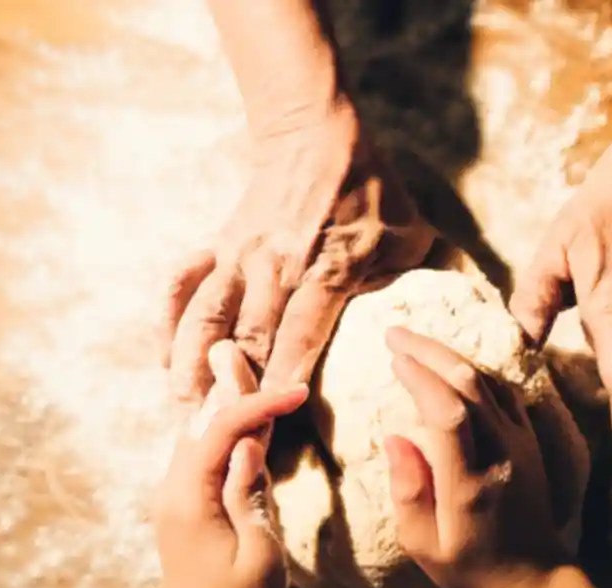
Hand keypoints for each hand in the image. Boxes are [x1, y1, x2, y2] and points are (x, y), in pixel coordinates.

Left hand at [151, 349, 306, 587]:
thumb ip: (250, 493)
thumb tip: (248, 443)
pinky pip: (202, 456)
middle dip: (230, 387)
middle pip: (202, 423)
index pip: (223, 430)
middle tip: (239, 346)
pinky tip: (238, 419)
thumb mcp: (258, 554)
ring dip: (225, 406)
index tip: (297, 392)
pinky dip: (222, 432)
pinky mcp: (184, 507)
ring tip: (236, 365)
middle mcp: (173, 490)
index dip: (259, 403)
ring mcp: (175, 498)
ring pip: (199, 436)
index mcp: (190, 498)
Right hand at [163, 105, 435, 399]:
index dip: (285, 372)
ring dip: (192, 362)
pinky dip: (170, 319)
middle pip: (249, 334)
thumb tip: (447, 329)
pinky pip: (185, 284)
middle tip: (223, 432)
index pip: (302, 331)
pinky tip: (164, 357)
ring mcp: (243, 255)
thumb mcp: (409, 234)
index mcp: (330, 267)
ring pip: (207, 315)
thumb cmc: (371, 189)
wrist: (314, 131)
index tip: (273, 413)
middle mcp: (279, 265)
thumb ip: (420, 283)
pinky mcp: (219, 245)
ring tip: (184, 405)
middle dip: (234, 384)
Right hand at [381, 327, 566, 587]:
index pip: (449, 414)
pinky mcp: (529, 440)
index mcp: (470, 483)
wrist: (531, 579)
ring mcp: (520, 443)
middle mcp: (501, 454)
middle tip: (394, 332)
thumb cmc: (468, 567)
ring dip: (450, 355)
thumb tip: (395, 435)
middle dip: (429, 351)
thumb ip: (407, 491)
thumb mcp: (422, 545)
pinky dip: (475, 369)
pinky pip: (504, 391)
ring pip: (488, 382)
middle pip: (469, 385)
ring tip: (415, 340)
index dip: (422, 379)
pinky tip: (451, 362)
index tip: (394, 358)